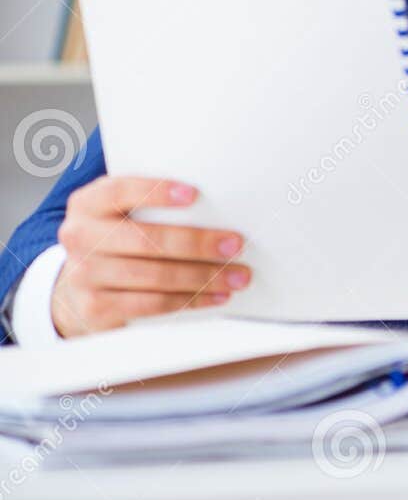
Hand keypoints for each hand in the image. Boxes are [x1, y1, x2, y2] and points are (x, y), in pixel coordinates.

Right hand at [50, 176, 248, 338]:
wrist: (80, 284)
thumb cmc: (117, 238)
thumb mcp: (123, 212)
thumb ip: (152, 204)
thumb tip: (218, 205)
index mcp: (88, 204)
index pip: (119, 191)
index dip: (156, 192)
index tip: (194, 194)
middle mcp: (80, 236)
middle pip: (145, 239)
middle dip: (197, 243)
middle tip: (235, 244)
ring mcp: (83, 274)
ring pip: (153, 276)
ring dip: (202, 277)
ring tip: (235, 275)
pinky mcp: (96, 308)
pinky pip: (152, 304)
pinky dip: (190, 300)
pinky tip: (215, 295)